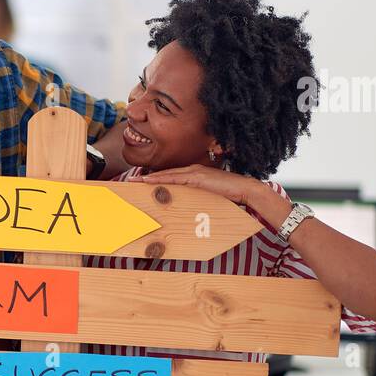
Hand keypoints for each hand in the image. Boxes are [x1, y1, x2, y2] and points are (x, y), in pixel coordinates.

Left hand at [138, 164, 267, 207]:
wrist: (244, 188)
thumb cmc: (228, 194)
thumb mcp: (208, 194)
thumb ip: (197, 195)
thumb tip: (186, 205)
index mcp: (194, 173)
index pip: (171, 176)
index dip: (155, 179)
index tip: (141, 182)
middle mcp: (192, 170)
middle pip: (165, 173)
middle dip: (148, 177)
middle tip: (132, 180)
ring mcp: (194, 172)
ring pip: (167, 174)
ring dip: (150, 178)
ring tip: (136, 181)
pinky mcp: (197, 177)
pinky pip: (175, 178)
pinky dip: (161, 179)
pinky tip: (150, 181)